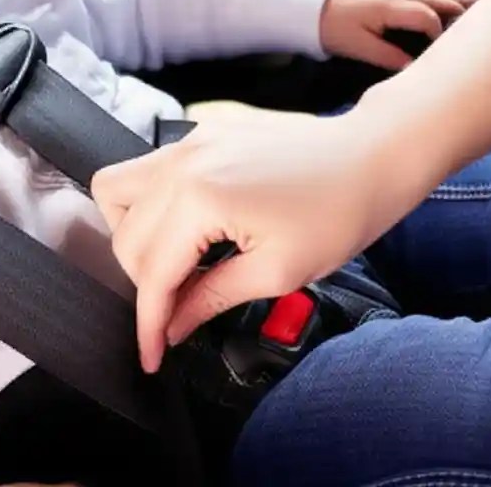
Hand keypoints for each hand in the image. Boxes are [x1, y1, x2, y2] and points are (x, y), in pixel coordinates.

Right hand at [91, 107, 433, 373]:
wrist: (373, 156)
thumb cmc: (341, 210)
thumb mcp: (278, 271)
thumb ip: (210, 298)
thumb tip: (172, 325)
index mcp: (200, 197)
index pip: (153, 274)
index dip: (149, 324)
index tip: (151, 354)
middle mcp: (183, 162)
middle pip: (127, 237)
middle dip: (146, 284)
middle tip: (177, 311)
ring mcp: (188, 142)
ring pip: (117, 192)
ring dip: (135, 235)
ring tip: (172, 262)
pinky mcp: (200, 134)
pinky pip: (147, 169)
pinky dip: (153, 204)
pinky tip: (189, 227)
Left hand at [319, 0, 475, 69]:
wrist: (310, 5)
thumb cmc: (332, 28)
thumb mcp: (358, 47)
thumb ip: (388, 56)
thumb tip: (413, 69)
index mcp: (388, 8)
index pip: (426, 16)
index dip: (439, 31)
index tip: (444, 47)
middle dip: (456, 8)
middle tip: (480, 19)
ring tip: (473, 3)